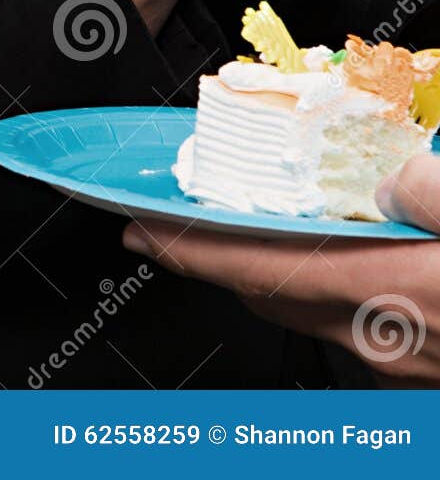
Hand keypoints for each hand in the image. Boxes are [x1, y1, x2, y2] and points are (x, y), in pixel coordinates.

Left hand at [124, 154, 439, 384]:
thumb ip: (424, 188)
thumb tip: (388, 180)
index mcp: (388, 289)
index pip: (254, 267)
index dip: (188, 249)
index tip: (140, 231)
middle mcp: (381, 335)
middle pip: (269, 292)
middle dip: (222, 256)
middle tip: (189, 221)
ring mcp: (402, 362)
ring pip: (313, 311)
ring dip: (283, 272)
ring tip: (270, 230)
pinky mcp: (424, 371)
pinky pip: (356, 326)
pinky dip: (337, 292)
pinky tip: (360, 262)